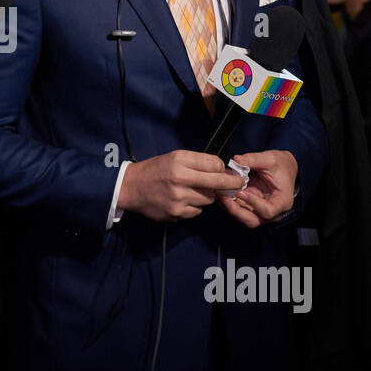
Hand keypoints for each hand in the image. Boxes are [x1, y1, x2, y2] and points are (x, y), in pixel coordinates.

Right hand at [117, 150, 245, 221]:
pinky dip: (195, 206)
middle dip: (232, 184)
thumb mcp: (174, 157)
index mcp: (179, 161)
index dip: (222, 168)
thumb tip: (222, 170)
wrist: (131, 187)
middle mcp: (180, 179)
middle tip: (239, 184)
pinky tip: (183, 200)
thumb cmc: (155, 170)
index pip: (214, 164)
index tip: (226, 171)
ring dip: (206, 196)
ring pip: (208, 199)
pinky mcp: (176, 213)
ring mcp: (178, 198)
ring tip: (193, 190)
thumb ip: (198, 162)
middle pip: (217, 183)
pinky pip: (197, 211)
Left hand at [218, 150, 298, 228]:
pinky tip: (221, 193)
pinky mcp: (251, 207)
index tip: (241, 192)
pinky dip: (229, 203)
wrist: (284, 166)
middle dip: (236, 211)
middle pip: (253, 221)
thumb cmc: (281, 165)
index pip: (268, 211)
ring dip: (230, 208)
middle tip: (224, 198)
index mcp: (282, 201)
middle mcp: (272, 211)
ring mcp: (260, 210)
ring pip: (243, 217)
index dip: (253, 204)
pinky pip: (239, 210)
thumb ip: (253, 159)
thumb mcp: (269, 159)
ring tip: (220, 194)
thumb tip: (237, 160)